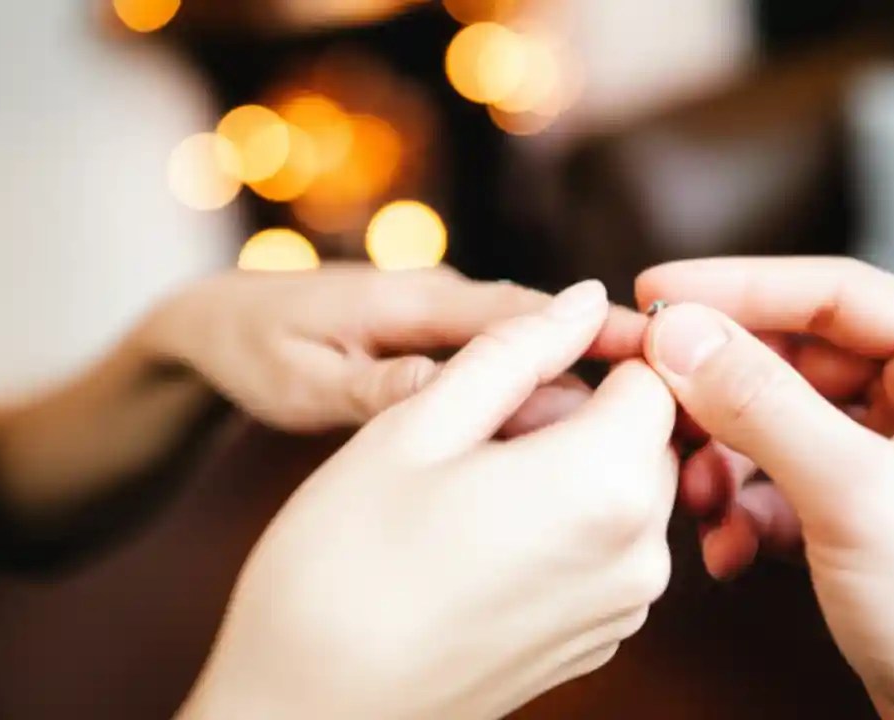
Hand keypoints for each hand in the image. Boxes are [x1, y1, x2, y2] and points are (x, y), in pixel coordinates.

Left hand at [142, 265, 645, 431]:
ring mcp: (445, 327)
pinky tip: (560, 453)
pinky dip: (536, 406)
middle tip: (672, 420)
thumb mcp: (307, 380)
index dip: (591, 332)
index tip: (657, 354)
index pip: (522, 313)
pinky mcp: (441, 349)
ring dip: (574, 396)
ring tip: (637, 447)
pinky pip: (503, 378)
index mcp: (418, 302)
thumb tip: (454, 395)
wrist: (222, 324)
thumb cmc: (258, 350)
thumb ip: (381, 387)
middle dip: (604, 371)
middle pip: (542, 337)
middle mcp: (445, 305)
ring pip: (527, 362)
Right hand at [181, 281, 676, 719]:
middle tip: (482, 431)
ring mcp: (623, 609)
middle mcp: (640, 554)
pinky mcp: (598, 642)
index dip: (595, 356)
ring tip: (473, 489)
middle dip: (585, 413)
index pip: (655, 378)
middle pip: (649, 437)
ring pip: (629, 491)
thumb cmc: (342, 565)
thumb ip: (516, 350)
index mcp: (606, 485)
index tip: (527, 371)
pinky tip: (484, 540)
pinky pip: (609, 549)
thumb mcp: (416, 425)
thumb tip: (585, 301)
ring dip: (573, 468)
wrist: (308, 714)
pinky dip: (568, 524)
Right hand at [636, 258, 893, 718]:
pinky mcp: (875, 522)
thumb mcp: (860, 497)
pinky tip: (730, 554)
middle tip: (651, 404)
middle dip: (724, 392)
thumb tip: (681, 335)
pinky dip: (751, 515)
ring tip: (697, 503)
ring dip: (730, 463)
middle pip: (802, 359)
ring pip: (787, 428)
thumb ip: (763, 405)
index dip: (739, 287)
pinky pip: (791, 489)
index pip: (836, 292)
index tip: (655, 294)